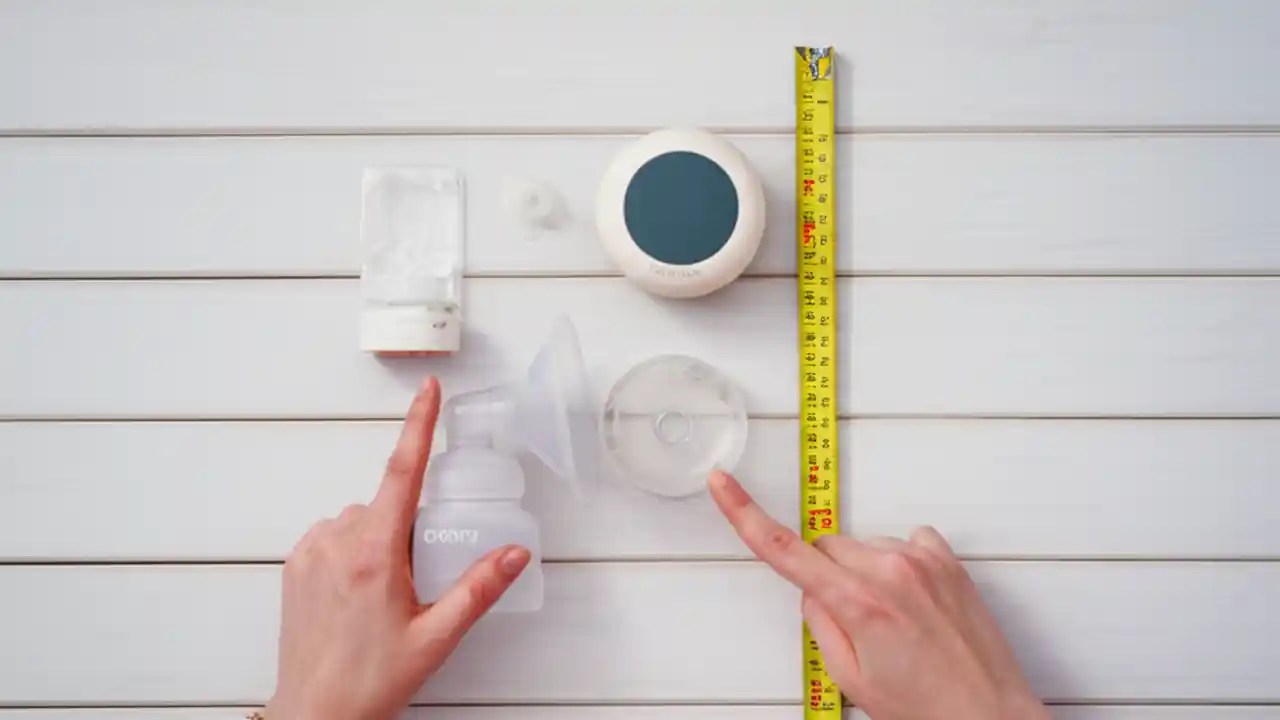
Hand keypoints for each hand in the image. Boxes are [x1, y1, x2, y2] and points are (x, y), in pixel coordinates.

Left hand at [267, 377, 531, 719]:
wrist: (315, 715)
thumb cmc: (368, 684)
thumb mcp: (436, 637)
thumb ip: (478, 589)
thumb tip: (513, 553)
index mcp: (374, 555)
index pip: (403, 473)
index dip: (418, 426)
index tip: (427, 391)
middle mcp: (336, 544)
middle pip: (387, 506)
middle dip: (408, 532)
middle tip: (412, 588)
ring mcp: (310, 553)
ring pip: (360, 520)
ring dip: (378, 542)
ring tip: (381, 600)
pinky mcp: (294, 565)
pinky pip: (334, 536)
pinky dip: (352, 551)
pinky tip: (357, 594)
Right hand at [708, 471, 1047, 719]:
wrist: (988, 716)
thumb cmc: (927, 708)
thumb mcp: (851, 679)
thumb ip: (820, 625)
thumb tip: (812, 593)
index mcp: (859, 602)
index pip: (784, 548)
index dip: (744, 513)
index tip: (722, 484)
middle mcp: (890, 570)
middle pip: (826, 547)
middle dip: (826, 576)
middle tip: (852, 623)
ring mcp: (922, 559)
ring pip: (863, 546)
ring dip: (865, 573)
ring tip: (892, 622)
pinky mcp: (947, 559)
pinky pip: (904, 542)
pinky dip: (898, 564)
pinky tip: (912, 601)